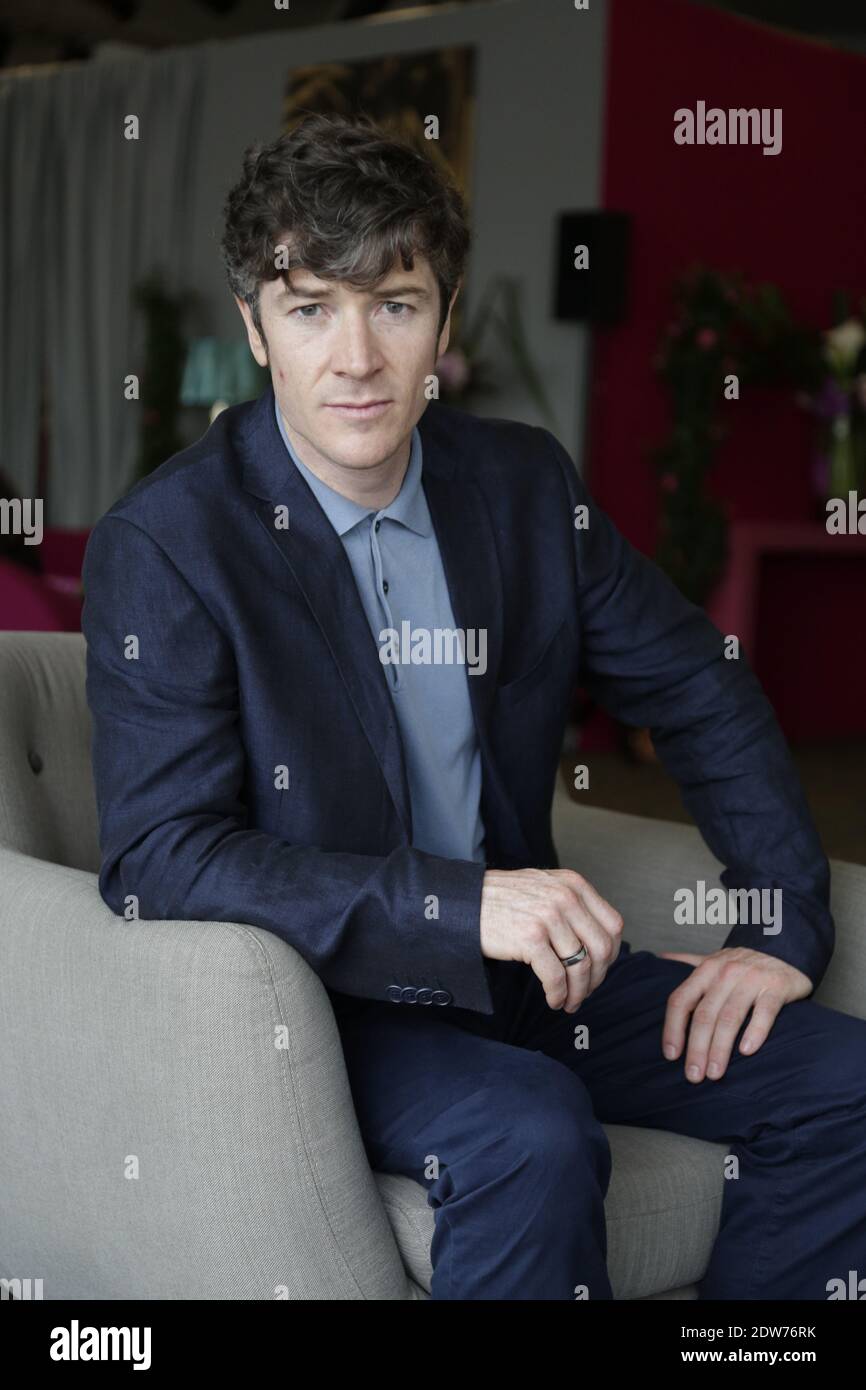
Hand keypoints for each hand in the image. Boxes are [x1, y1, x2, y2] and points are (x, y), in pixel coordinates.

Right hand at [479, 867, 623, 1012]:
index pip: (613, 925)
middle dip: (597, 978)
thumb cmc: (503, 899)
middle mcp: (565, 897)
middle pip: (602, 948)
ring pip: (581, 966)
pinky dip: (558, 994)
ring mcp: (548, 917)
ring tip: (569, 1002)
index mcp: (574, 884)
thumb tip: (597, 943)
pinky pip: (556, 977)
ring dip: (577, 992)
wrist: (465, 902)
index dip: (611, 954)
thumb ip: (572, 904)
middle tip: (584, 992)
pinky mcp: (530, 938)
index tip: (600, 969)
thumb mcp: (545, 887)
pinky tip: (553, 1000)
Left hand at [659, 946, 812, 1082]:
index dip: (673, 1028)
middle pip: (705, 1014)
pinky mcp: (777, 987)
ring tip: (715, 1073)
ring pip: (731, 1017)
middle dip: (697, 1048)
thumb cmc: (743, 963)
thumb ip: (687, 961)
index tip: (671, 1055)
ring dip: (720, 1048)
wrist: (785, 949)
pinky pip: (764, 1012)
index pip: (682, 1000)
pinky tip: (746, 1051)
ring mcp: (752, 978)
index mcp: (706, 969)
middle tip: (694, 1075)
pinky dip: (755, 1032)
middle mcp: (726, 972)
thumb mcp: (713, 959)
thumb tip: (659, 959)